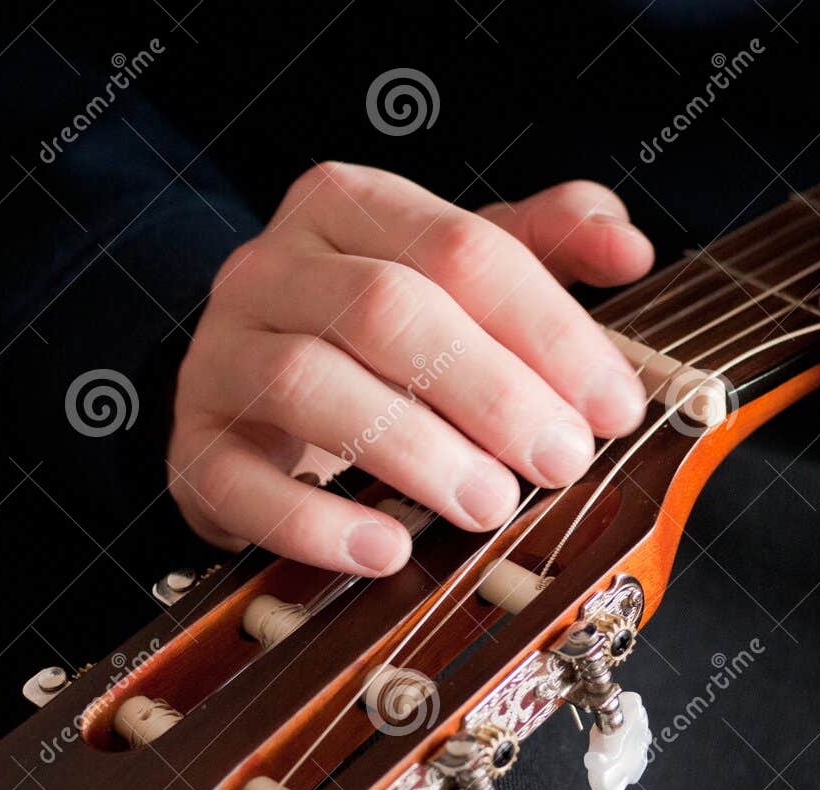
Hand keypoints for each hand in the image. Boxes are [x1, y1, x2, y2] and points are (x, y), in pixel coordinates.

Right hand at [168, 164, 653, 573]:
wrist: (250, 400)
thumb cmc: (376, 340)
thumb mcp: (458, 277)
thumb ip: (541, 247)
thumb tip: (627, 244)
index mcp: (347, 207)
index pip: (462, 249)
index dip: (550, 331)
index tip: (614, 406)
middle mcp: (272, 267)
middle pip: (386, 310)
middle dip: (492, 392)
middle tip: (563, 462)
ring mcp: (221, 355)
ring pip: (309, 384)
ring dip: (414, 451)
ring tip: (492, 506)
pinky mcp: (191, 447)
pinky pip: (240, 483)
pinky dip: (315, 522)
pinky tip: (384, 552)